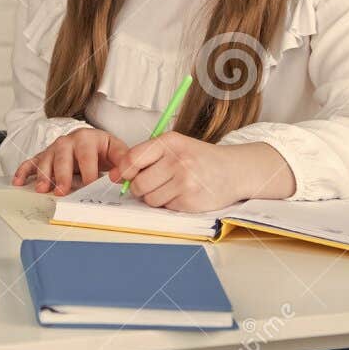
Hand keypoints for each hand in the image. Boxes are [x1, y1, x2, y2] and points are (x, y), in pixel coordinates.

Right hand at [13, 128, 128, 194]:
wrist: (92, 141)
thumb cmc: (103, 149)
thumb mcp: (117, 150)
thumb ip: (123, 162)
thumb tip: (122, 176)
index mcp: (88, 138)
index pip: (87, 155)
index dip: (89, 172)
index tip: (91, 187)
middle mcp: (68, 141)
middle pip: (63, 157)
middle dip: (63, 175)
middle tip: (62, 191)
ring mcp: (54, 148)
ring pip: (46, 160)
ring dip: (43, 175)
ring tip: (43, 189)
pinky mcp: (44, 156)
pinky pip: (31, 162)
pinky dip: (23, 171)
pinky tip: (19, 181)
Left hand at [107, 133, 293, 211]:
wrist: (233, 171)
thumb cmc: (199, 158)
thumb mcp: (174, 146)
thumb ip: (144, 157)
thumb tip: (114, 174)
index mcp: (170, 142)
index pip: (132, 158)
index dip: (123, 170)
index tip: (123, 174)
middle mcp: (178, 160)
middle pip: (138, 183)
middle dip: (138, 187)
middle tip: (151, 183)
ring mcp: (185, 182)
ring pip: (149, 198)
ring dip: (153, 197)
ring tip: (169, 188)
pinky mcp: (191, 201)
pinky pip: (164, 207)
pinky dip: (168, 204)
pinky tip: (181, 194)